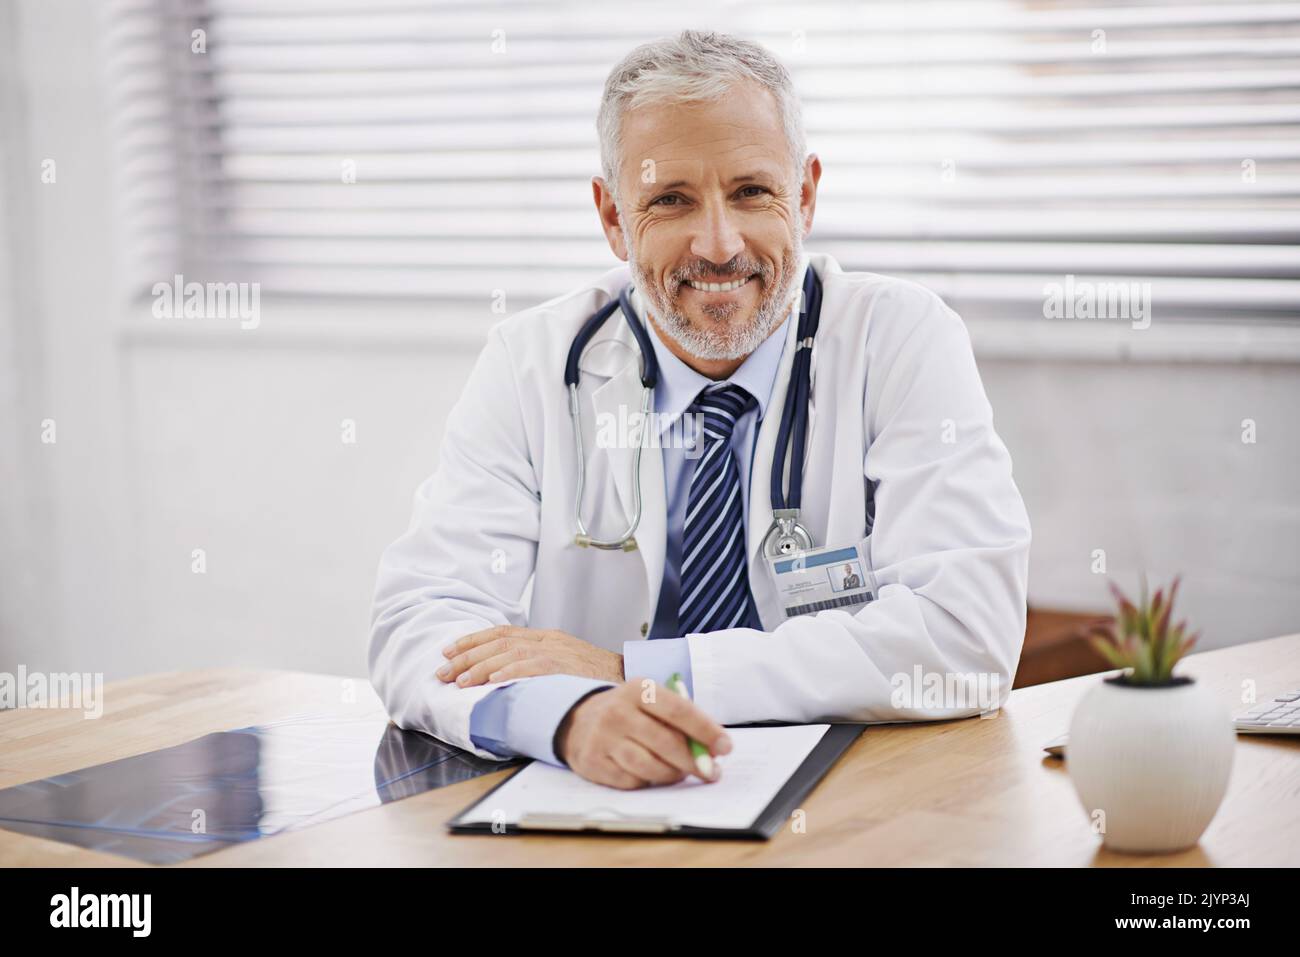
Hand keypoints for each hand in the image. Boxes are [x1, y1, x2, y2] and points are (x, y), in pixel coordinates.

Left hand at [436, 626, 623, 686]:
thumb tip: (503, 680)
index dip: (472, 641)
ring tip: (459, 682)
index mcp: (547, 638)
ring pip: (510, 653)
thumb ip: (538, 666)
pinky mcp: (566, 666)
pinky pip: (532, 667)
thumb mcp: (566, 665)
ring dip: (480, 667)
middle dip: (466, 656)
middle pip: (499, 642)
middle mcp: (549, 640)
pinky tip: (490, 682)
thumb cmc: (598, 680)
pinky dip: (509, 673)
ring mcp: (558, 652)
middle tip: (442, 672)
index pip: (502, 633)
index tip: (447, 651)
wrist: (631, 679)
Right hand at [555, 679, 732, 788]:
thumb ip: (682, 720)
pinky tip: (652, 774)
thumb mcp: (652, 703)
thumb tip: (714, 748)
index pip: (679, 710)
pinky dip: (648, 782)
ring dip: (673, 774)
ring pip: (649, 766)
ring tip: (681, 772)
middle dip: (694, 761)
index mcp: (639, 689)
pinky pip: (632, 781)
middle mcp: (618, 711)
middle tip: (711, 772)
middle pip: (666, 743)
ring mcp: (603, 737)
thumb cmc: (631, 713)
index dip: (706, 730)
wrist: (581, 722)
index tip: (726, 747)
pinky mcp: (593, 762)